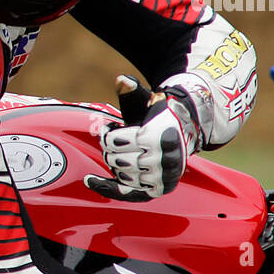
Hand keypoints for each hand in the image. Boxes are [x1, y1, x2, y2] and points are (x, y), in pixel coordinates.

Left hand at [99, 83, 198, 197]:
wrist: (184, 129)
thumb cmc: (158, 114)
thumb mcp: (146, 99)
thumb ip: (132, 90)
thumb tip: (121, 79)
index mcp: (157, 136)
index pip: (115, 142)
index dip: (107, 135)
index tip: (110, 128)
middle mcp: (163, 159)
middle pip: (117, 160)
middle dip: (111, 149)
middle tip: (115, 141)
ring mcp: (162, 176)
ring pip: (123, 175)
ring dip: (116, 164)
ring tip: (121, 152)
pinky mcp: (160, 189)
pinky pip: (130, 194)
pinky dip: (109, 189)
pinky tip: (89, 181)